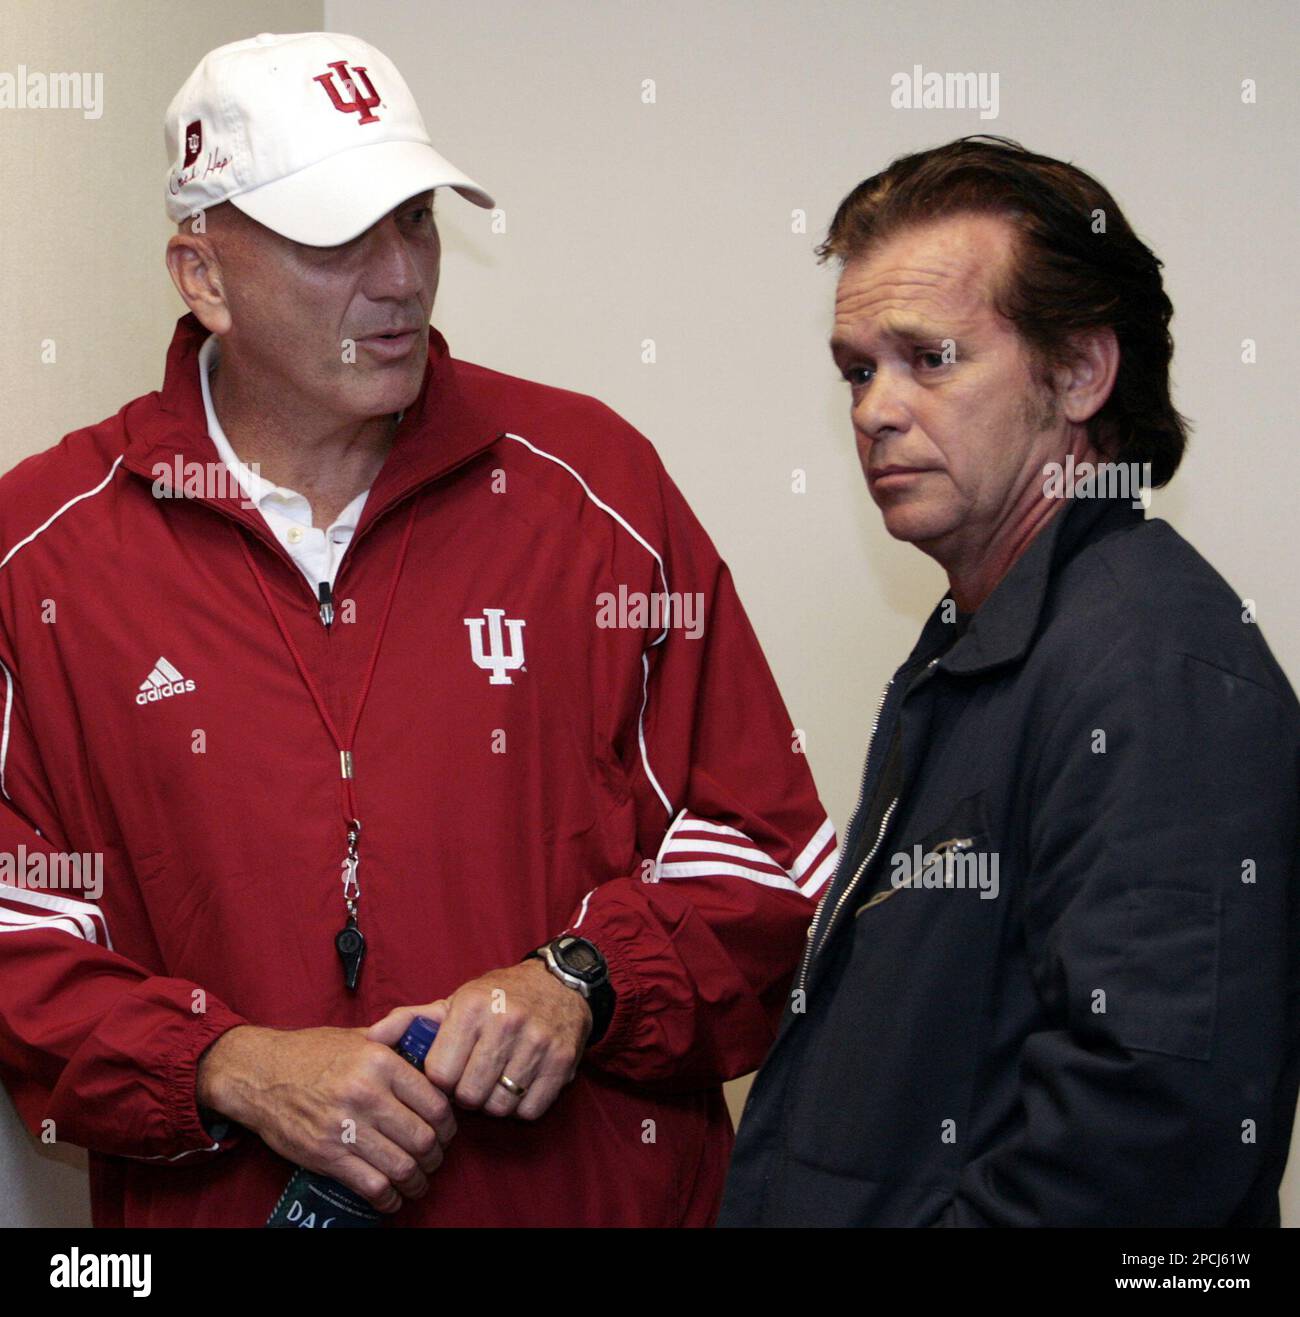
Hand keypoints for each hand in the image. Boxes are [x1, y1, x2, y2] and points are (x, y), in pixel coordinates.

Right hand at [196, 1024, 455, 1213]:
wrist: (259, 1074)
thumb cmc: (312, 1053)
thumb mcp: (359, 1036)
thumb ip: (398, 1039)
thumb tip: (436, 1039)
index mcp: (381, 1062)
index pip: (435, 1102)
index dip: (448, 1124)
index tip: (446, 1132)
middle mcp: (367, 1094)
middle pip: (423, 1138)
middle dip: (436, 1156)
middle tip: (435, 1159)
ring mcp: (345, 1127)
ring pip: (402, 1166)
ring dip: (417, 1181)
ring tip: (418, 1182)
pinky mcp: (326, 1155)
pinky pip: (372, 1185)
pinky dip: (389, 1198)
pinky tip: (392, 1198)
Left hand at [366, 960, 590, 1121]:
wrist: (558, 983)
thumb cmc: (498, 998)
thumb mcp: (455, 1001)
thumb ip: (411, 1021)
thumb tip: (370, 1039)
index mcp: (473, 1007)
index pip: (440, 1074)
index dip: (442, 1079)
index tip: (451, 1070)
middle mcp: (506, 1022)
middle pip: (470, 1096)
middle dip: (468, 1094)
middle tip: (475, 1076)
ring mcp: (537, 1043)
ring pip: (499, 1106)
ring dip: (495, 1101)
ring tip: (497, 1078)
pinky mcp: (562, 1062)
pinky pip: (530, 1110)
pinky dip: (522, 1105)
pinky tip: (520, 1082)